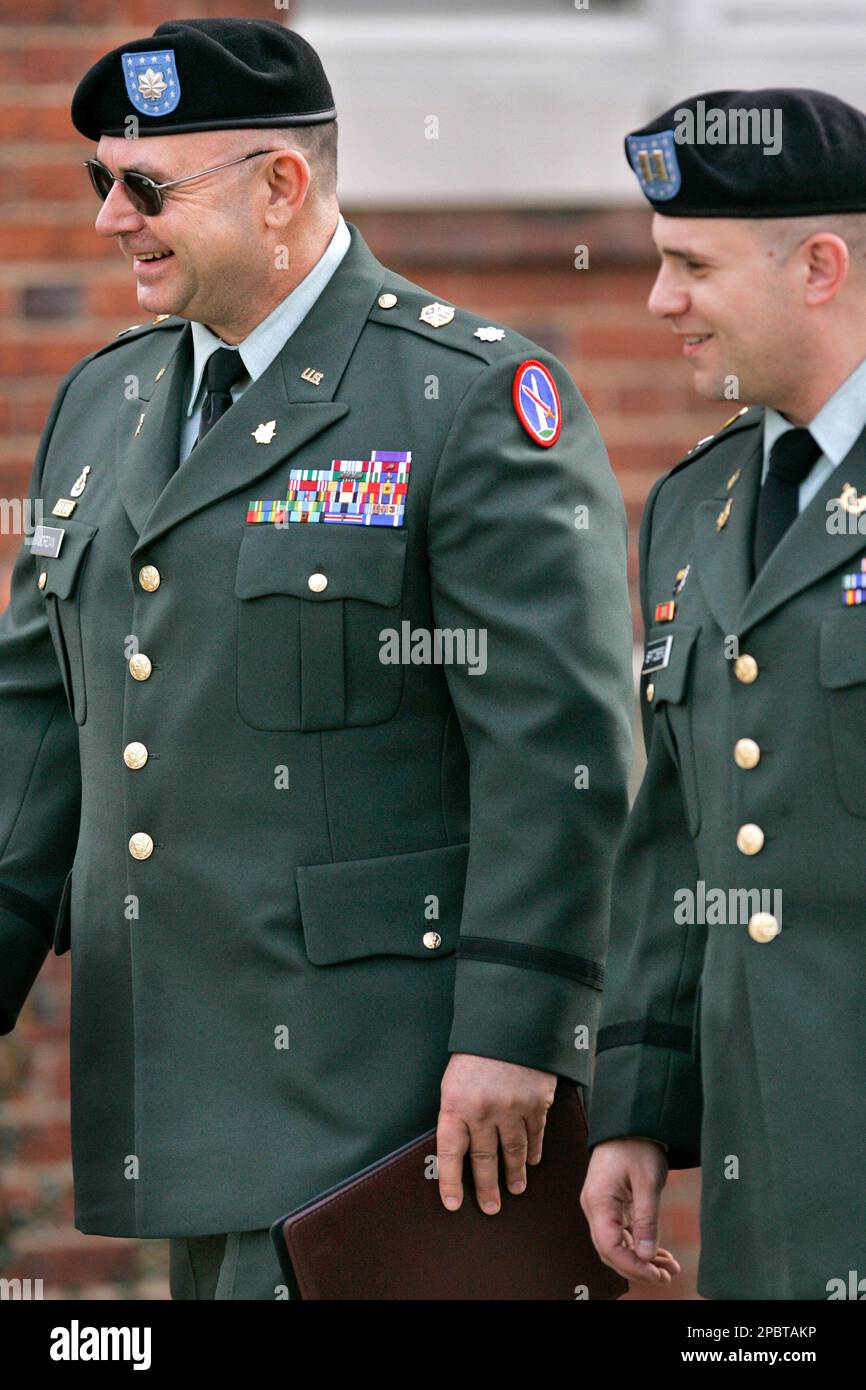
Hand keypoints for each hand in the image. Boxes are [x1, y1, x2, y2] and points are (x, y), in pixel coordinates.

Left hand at [436, 1053, 555, 1213]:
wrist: (511, 1021)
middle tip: (491, 1207)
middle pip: (484, 1160)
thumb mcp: (454, 1078)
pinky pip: (535, 1135)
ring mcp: (512, 1109)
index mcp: (456, 1104)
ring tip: (515, 1188)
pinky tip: (532, 1161)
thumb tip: (460, 1145)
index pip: (450, 1153)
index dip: (450, 1182)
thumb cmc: (477, 1050)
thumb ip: (457, 1110)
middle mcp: (483, 1111)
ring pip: (513, 1152)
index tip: (453, 1203)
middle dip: (486, 1187)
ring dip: (514, 1173)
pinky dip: (534, 1151)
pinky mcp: (537, 1103)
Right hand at [580, 1137, 680, 1284]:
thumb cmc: (637, 1145)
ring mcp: (601, 1207)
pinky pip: (622, 1233)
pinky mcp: (611, 1205)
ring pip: (617, 1244)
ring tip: (668, 1268)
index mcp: (598, 1201)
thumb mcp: (648, 1182)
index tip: (657, 1274)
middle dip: (638, 1268)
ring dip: (641, 1259)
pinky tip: (659, 1254)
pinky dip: (639, 1246)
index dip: (633, 1266)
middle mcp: (594, 1207)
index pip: (609, 1247)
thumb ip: (646, 1220)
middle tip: (666, 1276)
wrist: (631, 1122)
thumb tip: (645, 1255)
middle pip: (611, 1251)